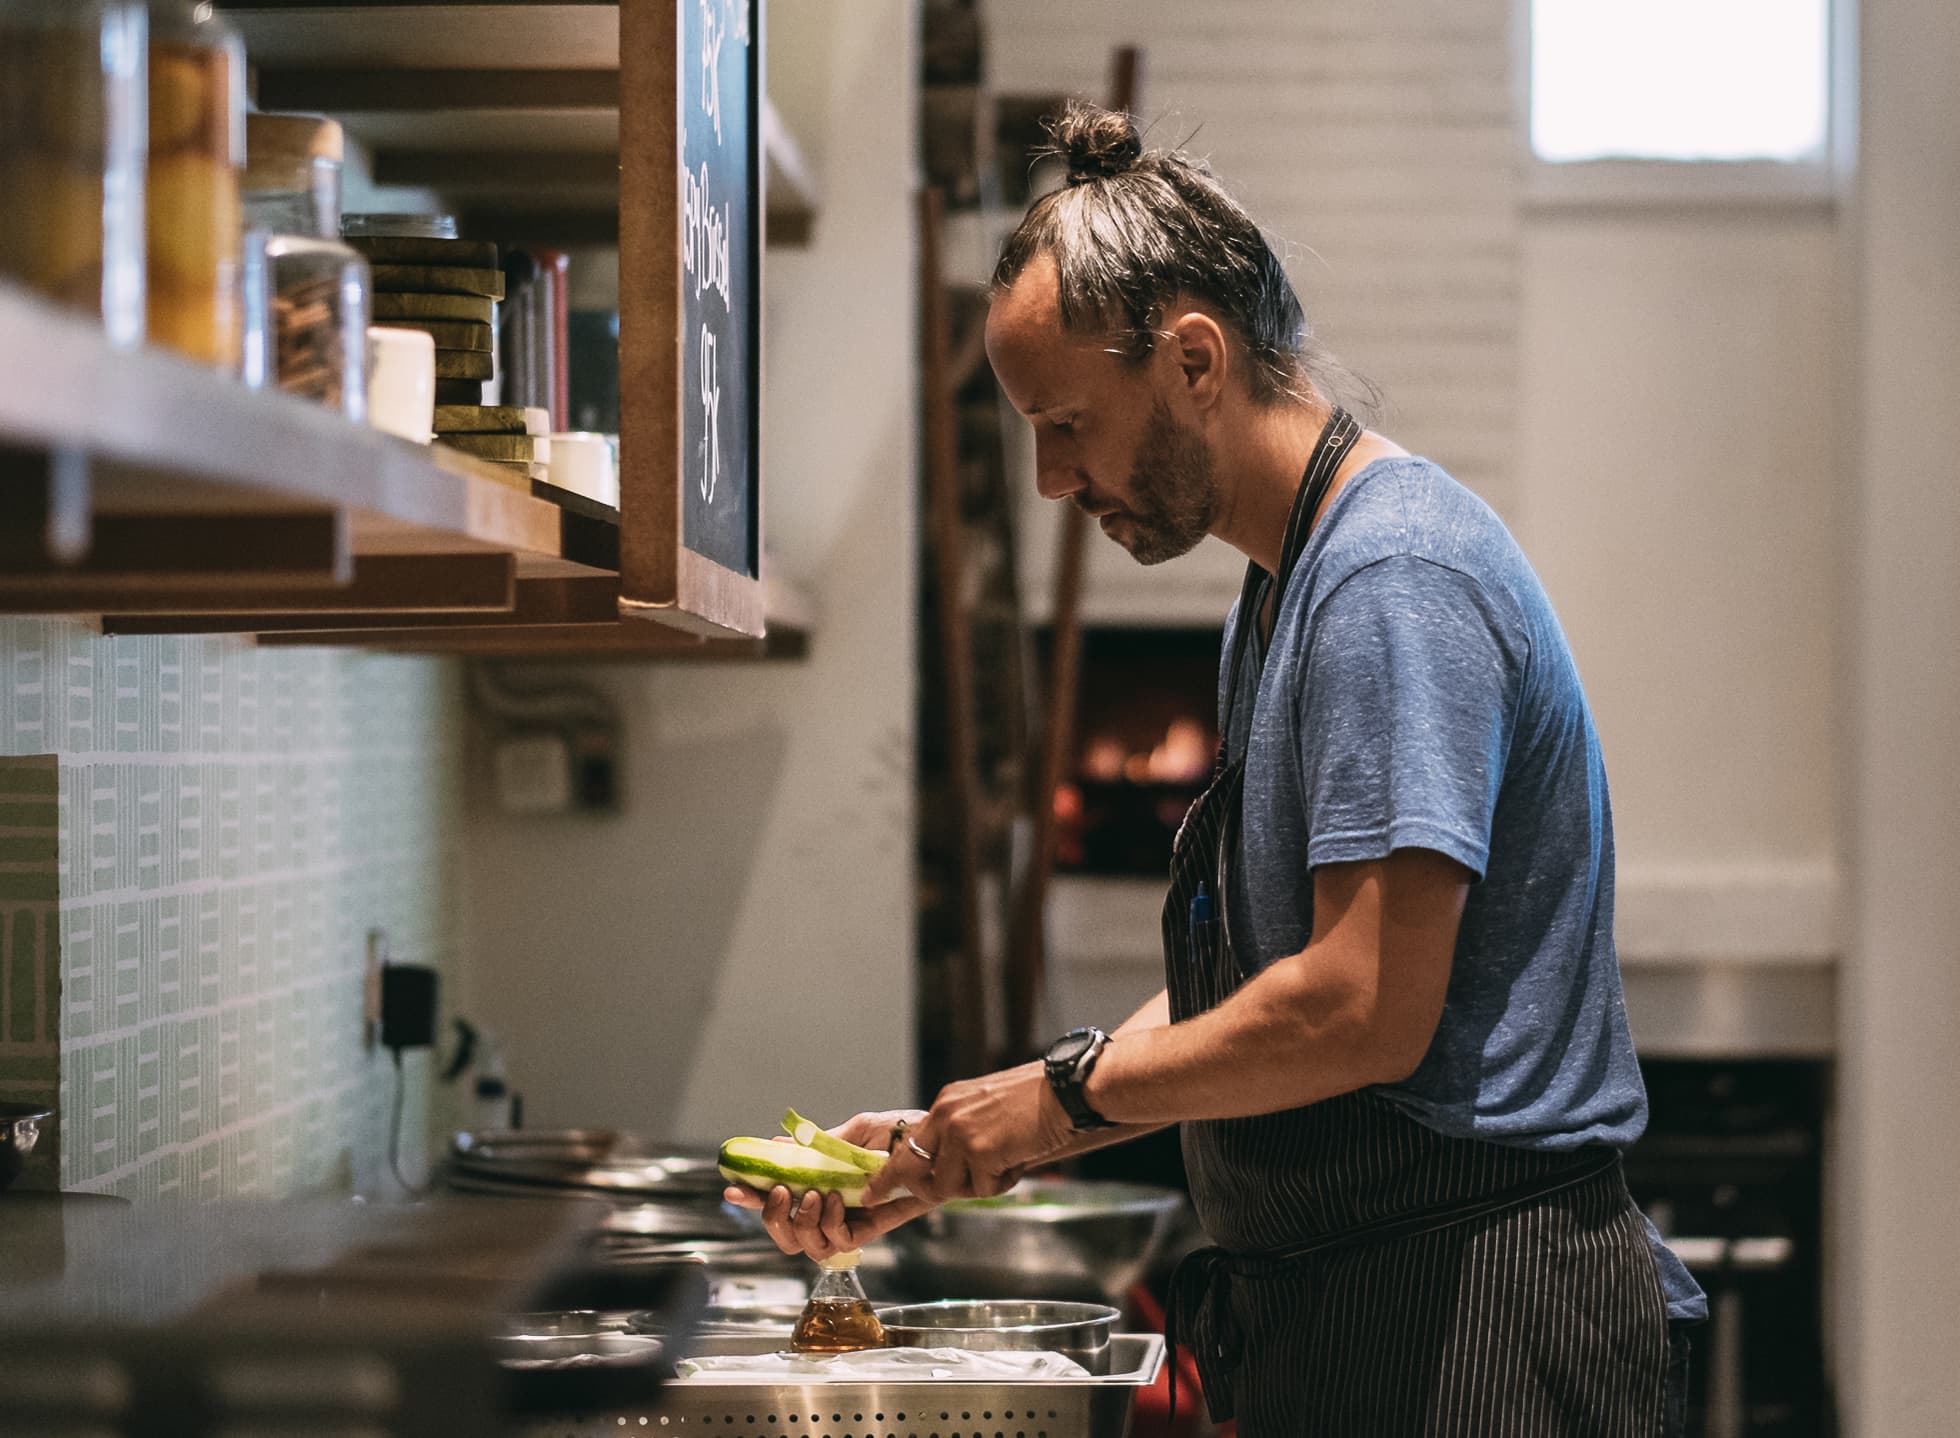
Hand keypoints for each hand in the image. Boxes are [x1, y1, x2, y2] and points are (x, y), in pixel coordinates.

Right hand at [722, 1109, 934, 1261]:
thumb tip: (780, 1144)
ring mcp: (848, 1221)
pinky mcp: (871, 1229)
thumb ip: (819, 1144)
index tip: (732, 1187)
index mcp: (817, 1182)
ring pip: (808, 1245)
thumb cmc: (899, 1134)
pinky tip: (835, 1200)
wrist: (934, 1142)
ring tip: (812, 1195)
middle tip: (780, 1193)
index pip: (776, 1199)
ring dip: (802, 1221)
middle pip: (785, 1235)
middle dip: (771, 1218)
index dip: (751, 1198)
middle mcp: (828, 1207)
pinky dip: (831, 1224)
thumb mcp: (853, 1131)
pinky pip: (840, 1242)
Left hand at [862, 1062, 1073, 1206]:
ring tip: (1004, 1162)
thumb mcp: (985, 1106)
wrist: (1066, 1091)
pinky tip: (1018, 1159)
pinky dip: (1002, 1183)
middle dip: (918, 1189)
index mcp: (947, 1103)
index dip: (890, 1173)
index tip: (872, 1192)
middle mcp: (946, 1117)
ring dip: (976, 1185)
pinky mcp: (980, 1152)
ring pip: (947, 1187)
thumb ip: (961, 1130)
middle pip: (914, 1169)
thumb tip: (947, 1166)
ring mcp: (961, 1135)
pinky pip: (981, 1189)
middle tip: (922, 1194)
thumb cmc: (1036, 1099)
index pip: (909, 1144)